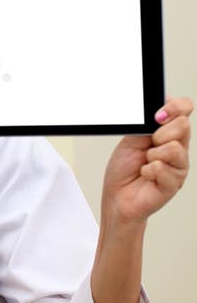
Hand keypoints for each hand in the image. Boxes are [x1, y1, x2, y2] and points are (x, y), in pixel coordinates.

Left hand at [101, 97, 192, 224]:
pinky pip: (163, 168)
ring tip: (145, 162)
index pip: (184, 109)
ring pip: (175, 148)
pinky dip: (147, 171)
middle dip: (160, 133)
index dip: (175, 107)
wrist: (117, 196)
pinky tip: (145, 175)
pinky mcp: (175, 182)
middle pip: (183, 125)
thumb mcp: (131, 139)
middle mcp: (178, 146)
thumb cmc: (124, 168)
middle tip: (148, 144)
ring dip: (152, 155)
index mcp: (168, 131)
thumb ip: (146, 125)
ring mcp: (179, 165)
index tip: (157, 116)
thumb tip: (159, 111)